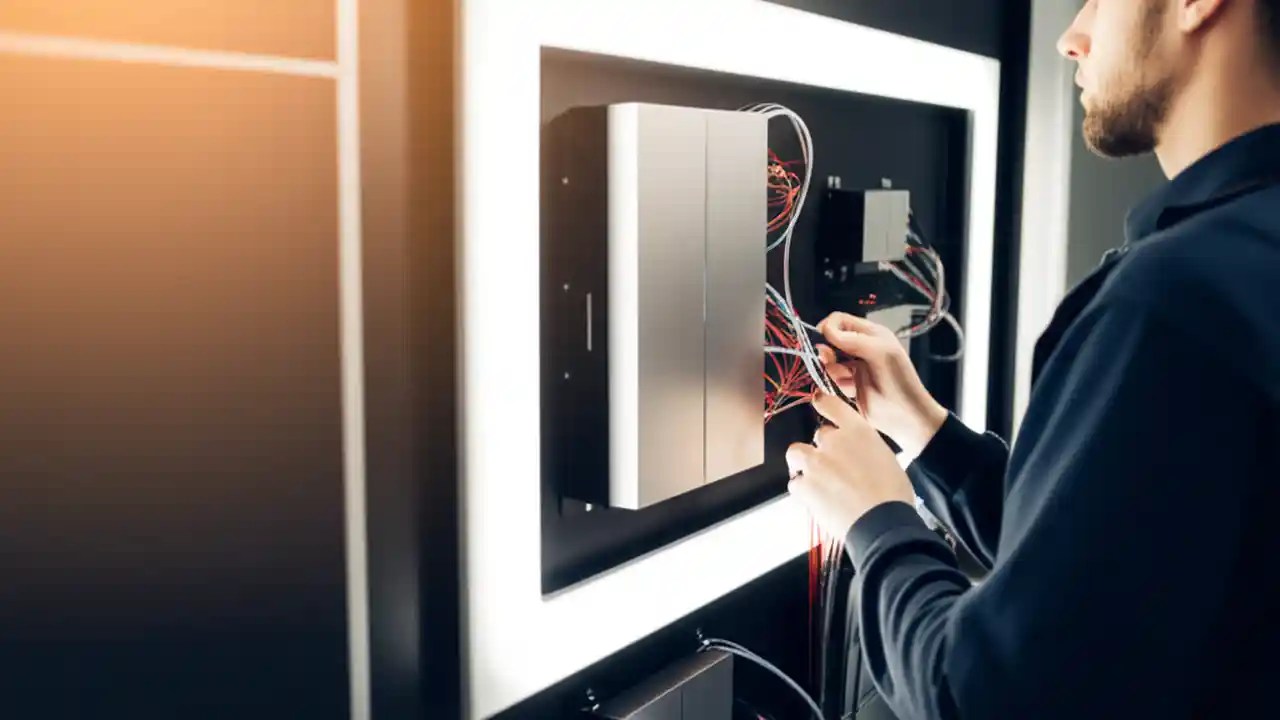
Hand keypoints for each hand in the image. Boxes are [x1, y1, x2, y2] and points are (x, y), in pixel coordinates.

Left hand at [786, 394, 916, 538]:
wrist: (882, 523)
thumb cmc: (892, 496)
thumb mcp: (886, 459)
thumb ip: (865, 449)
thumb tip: (856, 455)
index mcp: (858, 431)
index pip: (831, 404)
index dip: (822, 401)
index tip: (818, 401)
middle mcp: (833, 441)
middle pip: (818, 435)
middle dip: (823, 448)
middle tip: (833, 466)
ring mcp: (816, 463)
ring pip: (797, 453)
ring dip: (803, 463)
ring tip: (814, 479)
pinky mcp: (804, 485)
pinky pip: (795, 482)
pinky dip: (803, 489)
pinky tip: (816, 499)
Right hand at [816, 312, 948, 458]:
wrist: (905, 415)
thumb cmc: (898, 380)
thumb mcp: (879, 352)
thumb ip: (852, 339)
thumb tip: (825, 330)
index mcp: (870, 333)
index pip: (839, 320)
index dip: (827, 328)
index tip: (822, 342)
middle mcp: (860, 346)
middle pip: (829, 340)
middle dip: (827, 351)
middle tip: (829, 361)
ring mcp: (854, 366)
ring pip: (828, 361)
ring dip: (834, 370)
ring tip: (848, 380)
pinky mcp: (849, 384)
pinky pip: (832, 378)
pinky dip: (838, 383)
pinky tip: (852, 390)